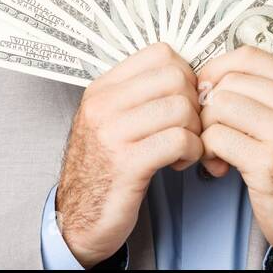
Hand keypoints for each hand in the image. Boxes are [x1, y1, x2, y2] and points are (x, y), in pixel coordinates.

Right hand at [56, 42, 202, 266]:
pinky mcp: (127, 163)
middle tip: (187, 127)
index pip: (159, 53)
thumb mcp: (112, 121)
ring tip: (184, 147)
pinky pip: (179, 140)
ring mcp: (112, 133)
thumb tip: (189, 75)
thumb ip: (141, 95)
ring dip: (194, 131)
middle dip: (194, 103)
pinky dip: (192, 152)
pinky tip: (179, 163)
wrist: (78, 218)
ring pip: (181, 108)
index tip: (183, 98)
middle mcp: (103, 105)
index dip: (184, 74)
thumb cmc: (103, 168)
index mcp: (102, 88)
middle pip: (175, 77)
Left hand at [197, 45, 272, 264]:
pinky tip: (220, 166)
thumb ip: (263, 95)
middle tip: (213, 129)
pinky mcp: (267, 162)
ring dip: (208, 130)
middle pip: (230, 81)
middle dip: (210, 105)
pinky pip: (216, 138)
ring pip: (219, 106)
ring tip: (217, 150)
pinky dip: (208, 151)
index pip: (250, 56)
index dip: (219, 67)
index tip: (207, 86)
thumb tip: (208, 79)